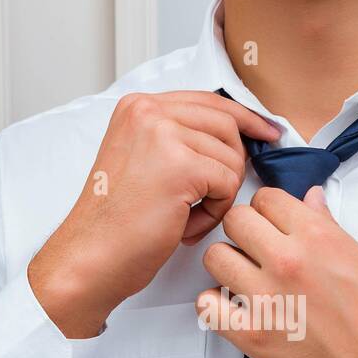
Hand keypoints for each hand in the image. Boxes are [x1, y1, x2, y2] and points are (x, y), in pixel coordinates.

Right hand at [28, 91, 279, 337]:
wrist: (91, 257)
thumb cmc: (116, 223)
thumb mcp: (142, 161)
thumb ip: (177, 139)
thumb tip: (234, 134)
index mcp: (138, 106)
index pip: (209, 101)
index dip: (244, 119)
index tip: (267, 133)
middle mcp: (148, 111)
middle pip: (227, 125)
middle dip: (231, 165)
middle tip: (211, 197)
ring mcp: (162, 135)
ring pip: (231, 157)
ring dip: (219, 194)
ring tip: (185, 216)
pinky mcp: (180, 166)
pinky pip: (228, 183)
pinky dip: (215, 212)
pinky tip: (185, 224)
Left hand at [198, 186, 357, 357]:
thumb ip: (328, 227)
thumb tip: (310, 200)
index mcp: (318, 237)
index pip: (266, 197)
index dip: (266, 211)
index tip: (271, 225)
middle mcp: (288, 261)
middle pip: (235, 221)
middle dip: (244, 232)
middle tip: (257, 252)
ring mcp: (267, 299)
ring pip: (215, 258)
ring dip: (227, 266)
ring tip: (246, 281)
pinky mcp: (254, 337)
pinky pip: (207, 306)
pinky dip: (215, 306)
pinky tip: (236, 310)